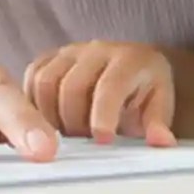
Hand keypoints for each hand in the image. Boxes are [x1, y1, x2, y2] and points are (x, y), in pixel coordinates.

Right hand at [23, 41, 176, 146]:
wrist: (131, 69)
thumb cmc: (144, 90)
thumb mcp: (158, 106)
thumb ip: (157, 122)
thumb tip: (161, 141)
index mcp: (129, 59)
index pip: (110, 86)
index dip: (103, 115)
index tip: (102, 140)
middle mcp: (97, 49)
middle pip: (72, 86)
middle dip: (74, 122)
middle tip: (82, 144)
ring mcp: (71, 50)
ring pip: (46, 82)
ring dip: (50, 116)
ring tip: (66, 135)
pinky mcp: (51, 56)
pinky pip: (32, 77)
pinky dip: (34, 103)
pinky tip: (47, 121)